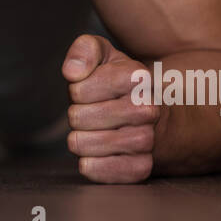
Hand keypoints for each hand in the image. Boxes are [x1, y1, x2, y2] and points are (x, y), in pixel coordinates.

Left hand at [61, 33, 159, 182]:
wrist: (148, 116)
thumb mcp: (103, 55)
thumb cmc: (116, 83)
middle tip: (92, 113)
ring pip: (86, 145)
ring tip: (94, 132)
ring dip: (80, 139)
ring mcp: (147, 141)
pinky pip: (99, 170)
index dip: (77, 90)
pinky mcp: (141, 168)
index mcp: (138, 77)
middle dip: (77, 115)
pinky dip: (89, 164)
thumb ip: (85, 50)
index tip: (90, 90)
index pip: (80, 90)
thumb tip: (72, 72)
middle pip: (78, 117)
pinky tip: (95, 154)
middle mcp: (148, 109)